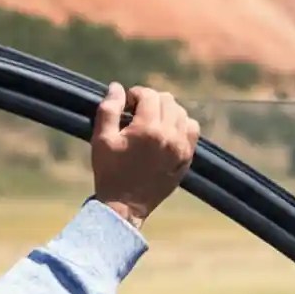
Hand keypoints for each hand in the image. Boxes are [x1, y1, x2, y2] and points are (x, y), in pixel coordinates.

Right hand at [90, 82, 199, 228]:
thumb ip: (109, 109)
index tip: (126, 105)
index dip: (135, 94)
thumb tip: (117, 87)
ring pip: (182, 113)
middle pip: (167, 100)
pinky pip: (192, 129)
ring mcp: (181, 148)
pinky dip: (182, 124)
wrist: (124, 206)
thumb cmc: (109, 172)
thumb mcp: (101, 139)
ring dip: (167, 111)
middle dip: (151, 100)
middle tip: (137, 112)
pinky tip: (167, 131)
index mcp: (148, 130)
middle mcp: (169, 136)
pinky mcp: (187, 158)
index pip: (148, 95)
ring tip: (152, 121)